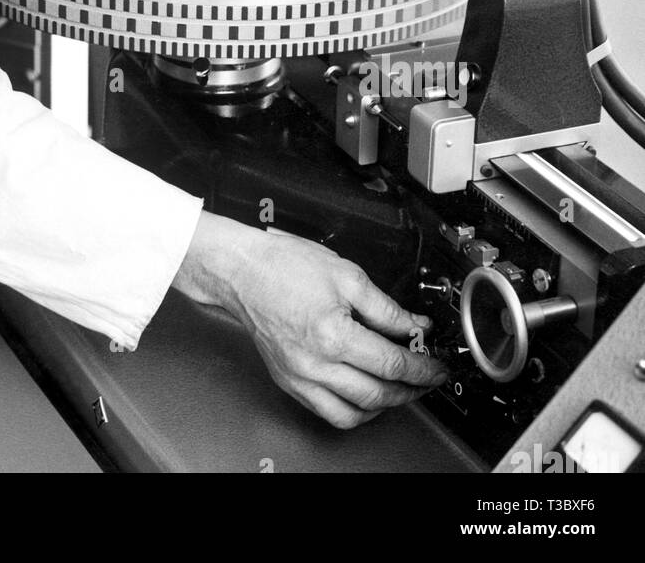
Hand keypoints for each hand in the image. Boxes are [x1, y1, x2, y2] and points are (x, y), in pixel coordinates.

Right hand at [173, 212, 447, 428]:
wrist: (242, 271)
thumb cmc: (284, 265)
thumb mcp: (346, 274)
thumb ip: (386, 306)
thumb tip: (416, 326)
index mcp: (333, 334)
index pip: (393, 364)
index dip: (423, 367)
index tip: (437, 366)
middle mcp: (315, 364)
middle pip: (379, 394)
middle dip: (412, 390)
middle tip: (427, 379)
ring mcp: (300, 378)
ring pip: (355, 413)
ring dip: (385, 406)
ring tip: (401, 389)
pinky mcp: (289, 382)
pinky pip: (328, 413)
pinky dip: (354, 411)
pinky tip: (365, 396)